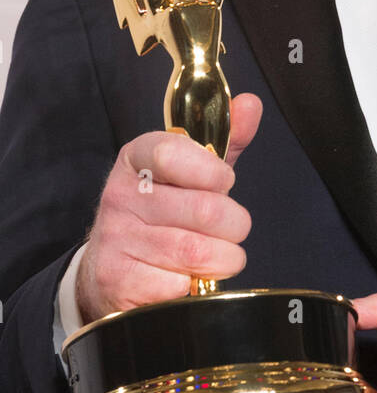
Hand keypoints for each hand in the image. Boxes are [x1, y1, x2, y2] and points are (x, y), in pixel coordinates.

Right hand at [75, 93, 261, 323]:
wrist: (109, 270)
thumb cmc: (162, 213)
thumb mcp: (190, 172)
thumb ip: (224, 139)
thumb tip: (251, 104)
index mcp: (136, 160)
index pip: (172, 153)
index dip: (212, 171)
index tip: (225, 181)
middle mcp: (120, 196)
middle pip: (204, 210)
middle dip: (235, 224)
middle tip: (232, 228)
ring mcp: (116, 239)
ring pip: (197, 252)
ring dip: (224, 258)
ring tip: (219, 255)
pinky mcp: (119, 281)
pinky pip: (180, 287)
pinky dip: (196, 288)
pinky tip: (187, 279)